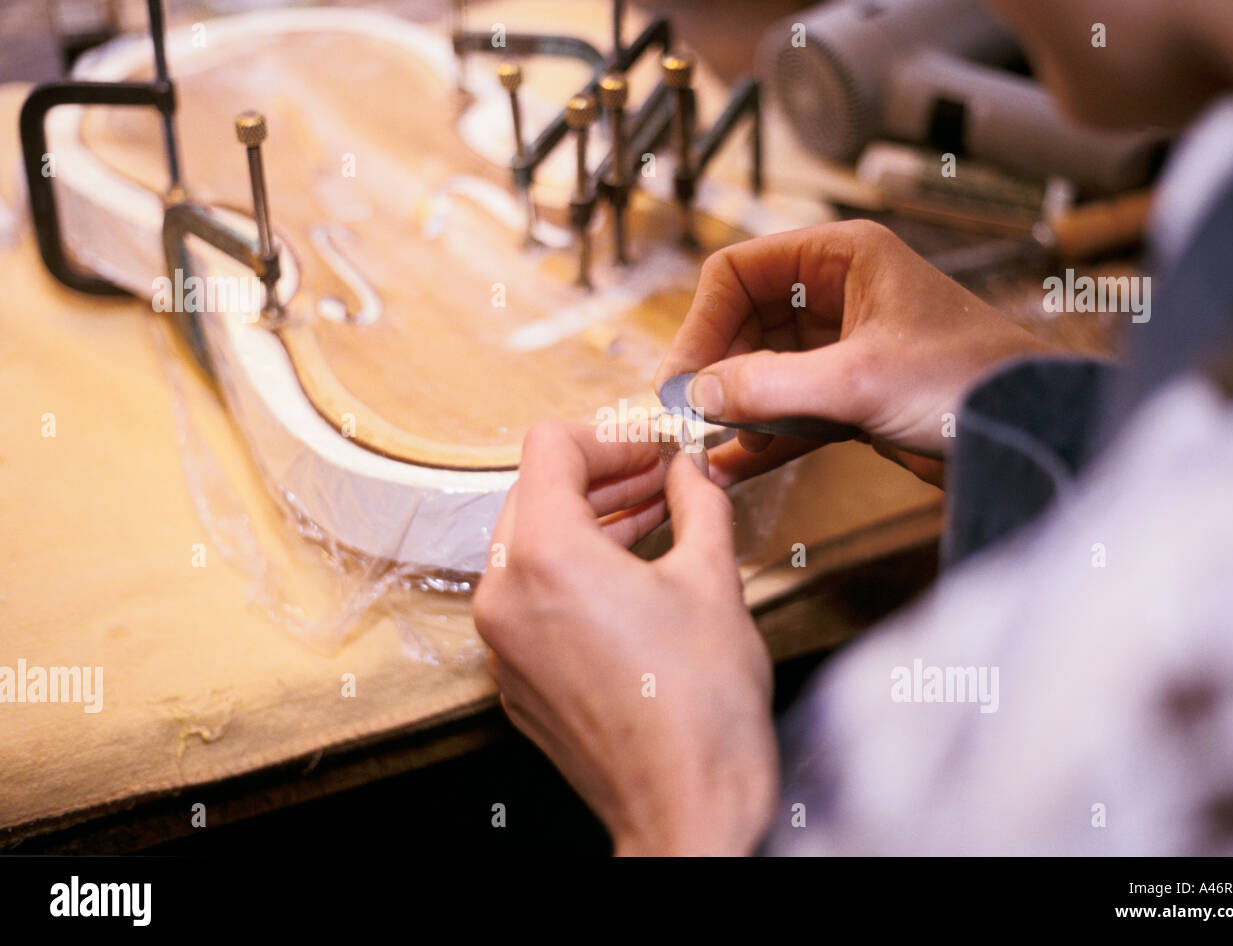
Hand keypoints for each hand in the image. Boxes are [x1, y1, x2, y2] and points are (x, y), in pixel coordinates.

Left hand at [472, 422, 778, 854]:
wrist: (686, 810)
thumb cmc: (701, 709)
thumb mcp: (713, 581)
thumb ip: (698, 502)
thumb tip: (692, 469)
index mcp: (546, 557)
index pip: (550, 447)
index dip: (610, 436)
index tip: (653, 449)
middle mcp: (504, 595)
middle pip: (535, 493)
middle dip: (600, 476)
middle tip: (658, 476)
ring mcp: (502, 642)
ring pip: (530, 547)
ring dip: (588, 523)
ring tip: (652, 518)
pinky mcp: (515, 677)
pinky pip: (529, 599)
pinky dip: (572, 574)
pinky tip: (628, 579)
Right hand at [654, 220, 1058, 481]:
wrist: (1032, 435)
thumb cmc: (973, 381)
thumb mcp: (859, 380)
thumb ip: (770, 385)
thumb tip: (697, 393)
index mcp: (843, 257)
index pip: (739, 272)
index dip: (702, 322)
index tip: (681, 377)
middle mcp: (838, 293)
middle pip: (743, 323)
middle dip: (715, 371)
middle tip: (688, 419)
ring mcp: (843, 346)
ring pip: (762, 369)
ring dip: (734, 408)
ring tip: (707, 448)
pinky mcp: (852, 394)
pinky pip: (788, 408)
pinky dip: (761, 434)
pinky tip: (732, 464)